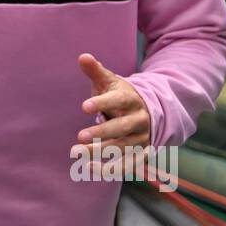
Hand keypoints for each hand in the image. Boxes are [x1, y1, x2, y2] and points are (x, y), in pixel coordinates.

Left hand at [72, 53, 150, 170]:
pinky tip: (89, 168)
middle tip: (79, 136)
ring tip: (76, 153)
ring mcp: (142, 138)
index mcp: (131, 99)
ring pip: (122, 147)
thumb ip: (96, 71)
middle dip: (101, 133)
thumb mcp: (110, 82)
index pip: (118, 101)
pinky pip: (127, 165)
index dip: (102, 103)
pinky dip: (110, 169)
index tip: (84, 106)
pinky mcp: (142, 153)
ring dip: (100, 152)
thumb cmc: (120, 96)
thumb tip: (82, 56)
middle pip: (121, 127)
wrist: (149, 111)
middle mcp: (139, 119)